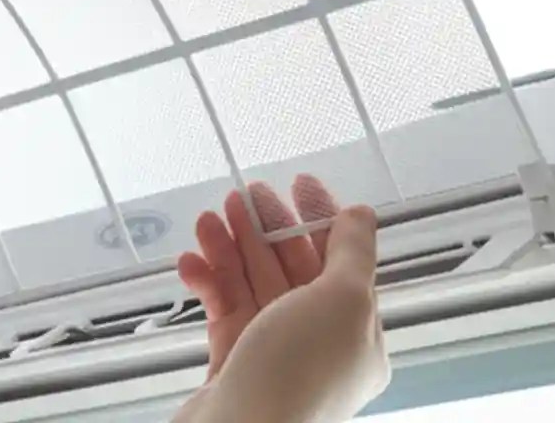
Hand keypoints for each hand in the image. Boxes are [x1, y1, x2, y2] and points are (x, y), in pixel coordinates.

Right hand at [173, 176, 389, 422]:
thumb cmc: (298, 372)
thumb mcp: (344, 301)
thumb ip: (353, 253)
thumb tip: (363, 215)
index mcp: (357, 334)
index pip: (341, 262)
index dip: (320, 217)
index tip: (297, 182)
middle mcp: (318, 346)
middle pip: (293, 271)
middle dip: (268, 228)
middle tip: (242, 194)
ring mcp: (272, 356)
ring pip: (253, 288)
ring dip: (231, 249)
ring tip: (210, 219)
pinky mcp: (231, 367)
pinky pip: (222, 313)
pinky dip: (207, 284)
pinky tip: (191, 262)